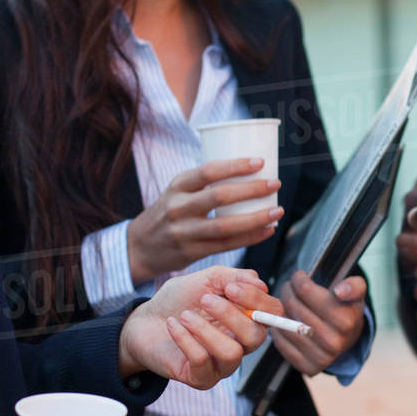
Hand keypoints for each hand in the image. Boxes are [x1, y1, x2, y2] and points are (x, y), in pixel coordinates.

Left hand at [119, 266, 283, 388]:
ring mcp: (221, 364)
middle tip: (205, 300)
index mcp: (246, 318)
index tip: (231, 288)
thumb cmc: (178, 301)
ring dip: (206, 330)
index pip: (272, 314)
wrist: (143, 322)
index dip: (258, 301)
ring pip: (232, 354)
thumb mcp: (206, 280)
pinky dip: (186, 339)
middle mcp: (240, 343)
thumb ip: (234, 277)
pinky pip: (202, 362)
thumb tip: (260, 283)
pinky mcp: (201, 378)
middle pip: (256, 337)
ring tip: (185, 316)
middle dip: (231, 315)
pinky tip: (173, 325)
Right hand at [127, 159, 282, 283]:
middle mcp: (178, 208)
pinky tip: (267, 231)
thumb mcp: (176, 192)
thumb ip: (203, 185)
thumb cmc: (167, 214)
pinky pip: (226, 245)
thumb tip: (248, 172)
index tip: (260, 162)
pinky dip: (250, 237)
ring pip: (226, 225)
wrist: (139, 248)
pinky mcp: (191, 253)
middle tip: (275, 184)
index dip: (235, 166)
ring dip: (256, 218)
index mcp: (176, 186)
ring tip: (277, 211)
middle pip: (220, 197)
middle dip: (252, 190)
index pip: (207, 171)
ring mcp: (184, 232)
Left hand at [271, 270, 367, 376]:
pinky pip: (281, 344)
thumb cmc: (346, 309)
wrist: (348, 340)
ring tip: (285, 303)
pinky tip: (283, 321)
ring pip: (285, 325)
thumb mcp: (357, 293)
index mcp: (345, 320)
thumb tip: (339, 291)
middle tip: (288, 287)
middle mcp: (334, 342)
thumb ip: (354, 286)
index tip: (299, 276)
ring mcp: (321, 357)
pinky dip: (277, 329)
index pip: (305, 291)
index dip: (298, 279)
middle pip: (293, 306)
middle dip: (287, 292)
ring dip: (279, 310)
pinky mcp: (308, 367)